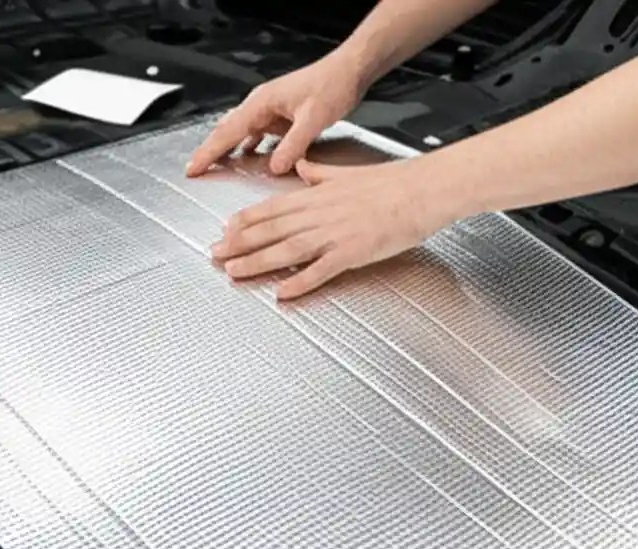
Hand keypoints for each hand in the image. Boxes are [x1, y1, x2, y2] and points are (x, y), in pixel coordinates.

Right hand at [185, 53, 368, 176]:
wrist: (348, 70)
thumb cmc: (332, 86)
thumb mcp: (313, 119)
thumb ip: (293, 145)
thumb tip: (275, 167)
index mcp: (261, 103)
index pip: (227, 132)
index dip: (209, 152)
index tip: (193, 168)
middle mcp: (261, 104)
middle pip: (228, 130)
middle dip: (211, 151)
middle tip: (196, 170)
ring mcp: (271, 109)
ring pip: (242, 131)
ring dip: (228, 148)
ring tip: (216, 166)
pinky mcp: (282, 114)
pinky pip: (259, 132)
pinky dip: (250, 145)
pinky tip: (250, 156)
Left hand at [211, 158, 456, 299]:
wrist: (422, 189)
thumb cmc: (393, 183)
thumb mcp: (349, 173)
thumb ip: (322, 173)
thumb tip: (304, 167)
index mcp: (319, 194)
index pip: (274, 207)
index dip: (247, 219)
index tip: (226, 228)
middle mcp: (321, 213)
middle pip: (272, 229)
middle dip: (239, 242)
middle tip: (215, 254)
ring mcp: (335, 233)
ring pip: (287, 249)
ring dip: (257, 262)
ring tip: (234, 272)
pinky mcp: (353, 252)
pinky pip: (321, 270)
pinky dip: (300, 282)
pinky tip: (282, 293)